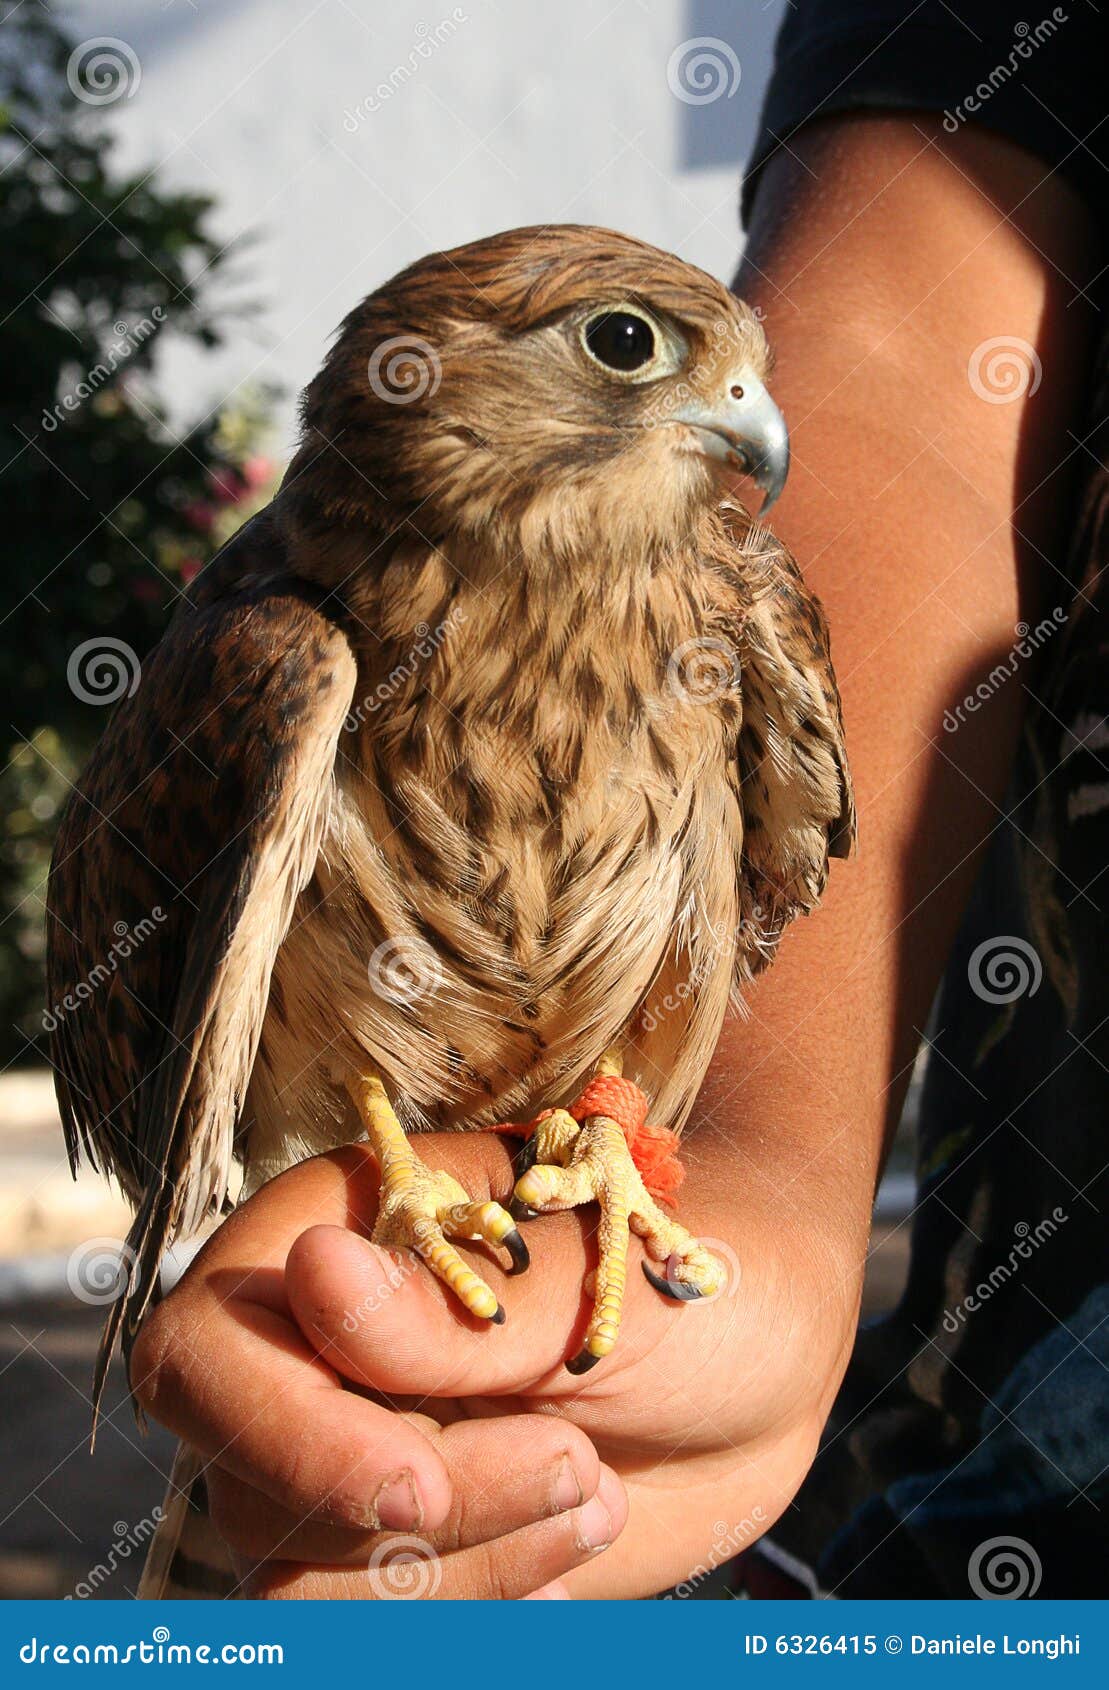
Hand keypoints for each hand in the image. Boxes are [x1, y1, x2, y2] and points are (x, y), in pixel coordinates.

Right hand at [133, 1125, 864, 1598]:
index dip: (281, 1429)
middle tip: (576, 1458)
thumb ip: (449, 1309)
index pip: (205, 1345)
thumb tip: (308, 1272)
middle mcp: (316, 1353)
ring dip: (464, 1565)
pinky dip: (485, 1602)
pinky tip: (578, 1531)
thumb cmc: (687, 1265)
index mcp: (339, 1234)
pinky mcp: (410, 1548)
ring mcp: (354, 1456)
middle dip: (421, 1510)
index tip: (417, 1481)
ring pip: (304, 1582)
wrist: (772, 1346)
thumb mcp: (595, 1284)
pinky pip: (381, 1624)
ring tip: (595, 1486)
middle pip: (252, 1485)